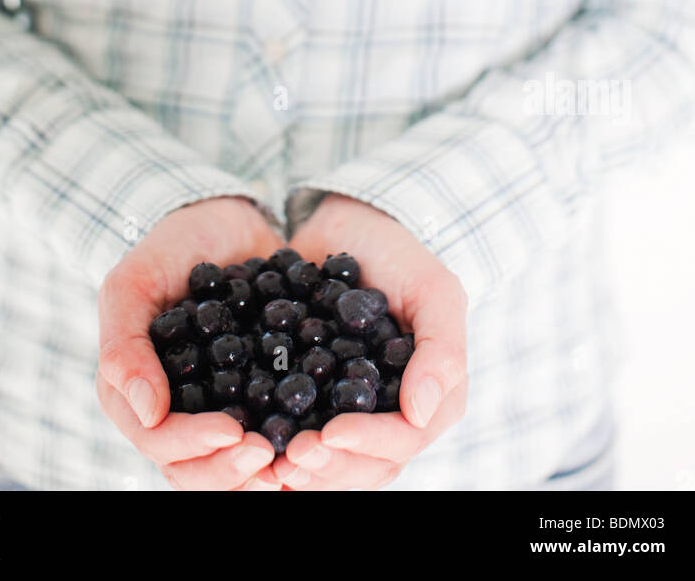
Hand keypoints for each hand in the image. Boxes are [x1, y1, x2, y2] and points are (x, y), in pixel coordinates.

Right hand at [96, 195, 282, 490]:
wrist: (224, 219)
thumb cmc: (169, 247)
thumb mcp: (133, 283)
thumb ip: (125, 344)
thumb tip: (148, 413)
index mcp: (136, 393)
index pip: (159, 440)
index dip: (194, 445)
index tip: (234, 431)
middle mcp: (176, 410)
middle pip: (196, 469)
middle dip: (230, 470)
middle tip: (269, 456)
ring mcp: (218, 405)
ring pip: (232, 461)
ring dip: (260, 472)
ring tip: (294, 462)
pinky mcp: (259, 393)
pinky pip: (272, 429)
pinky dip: (291, 443)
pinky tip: (318, 440)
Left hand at [271, 194, 467, 491]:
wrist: (349, 224)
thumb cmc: (400, 254)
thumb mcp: (434, 289)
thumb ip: (442, 350)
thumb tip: (421, 413)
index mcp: (429, 398)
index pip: (402, 439)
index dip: (366, 444)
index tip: (328, 434)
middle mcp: (391, 414)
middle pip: (364, 465)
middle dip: (328, 467)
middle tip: (290, 458)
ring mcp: (350, 411)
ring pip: (332, 463)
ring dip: (304, 469)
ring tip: (271, 464)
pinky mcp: (313, 399)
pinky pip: (299, 433)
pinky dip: (279, 446)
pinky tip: (252, 445)